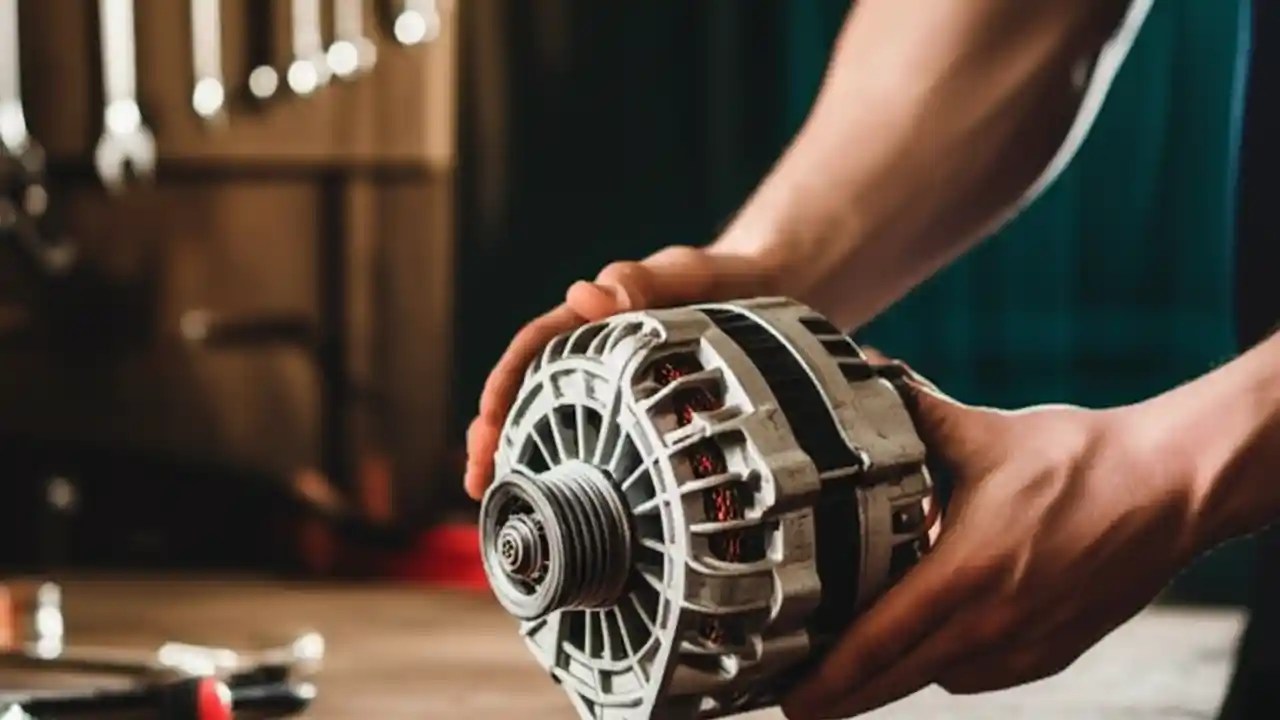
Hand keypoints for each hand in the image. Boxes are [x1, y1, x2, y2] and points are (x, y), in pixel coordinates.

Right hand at [463, 246, 777, 499]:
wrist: (767, 287)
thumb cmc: (724, 278)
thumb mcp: (691, 275)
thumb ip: (646, 280)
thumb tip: (585, 294)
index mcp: (596, 315)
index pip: (533, 349)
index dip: (502, 388)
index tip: (485, 427)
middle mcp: (593, 345)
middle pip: (527, 386)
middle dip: (495, 431)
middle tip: (477, 480)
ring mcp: (611, 374)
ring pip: (550, 411)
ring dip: (519, 449)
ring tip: (496, 495)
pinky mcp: (634, 398)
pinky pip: (590, 427)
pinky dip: (564, 457)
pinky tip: (553, 492)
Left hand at [781, 376, 1201, 718]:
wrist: (1171, 488)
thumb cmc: (1081, 461)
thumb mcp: (985, 433)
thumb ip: (914, 415)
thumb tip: (868, 380)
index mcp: (968, 572)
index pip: (878, 642)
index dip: (829, 675)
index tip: (791, 697)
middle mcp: (994, 623)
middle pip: (897, 680)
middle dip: (843, 696)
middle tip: (799, 702)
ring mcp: (1027, 645)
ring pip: (938, 678)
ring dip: (895, 676)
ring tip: (857, 661)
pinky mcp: (1053, 652)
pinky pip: (981, 675)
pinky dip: (947, 666)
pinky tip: (931, 642)